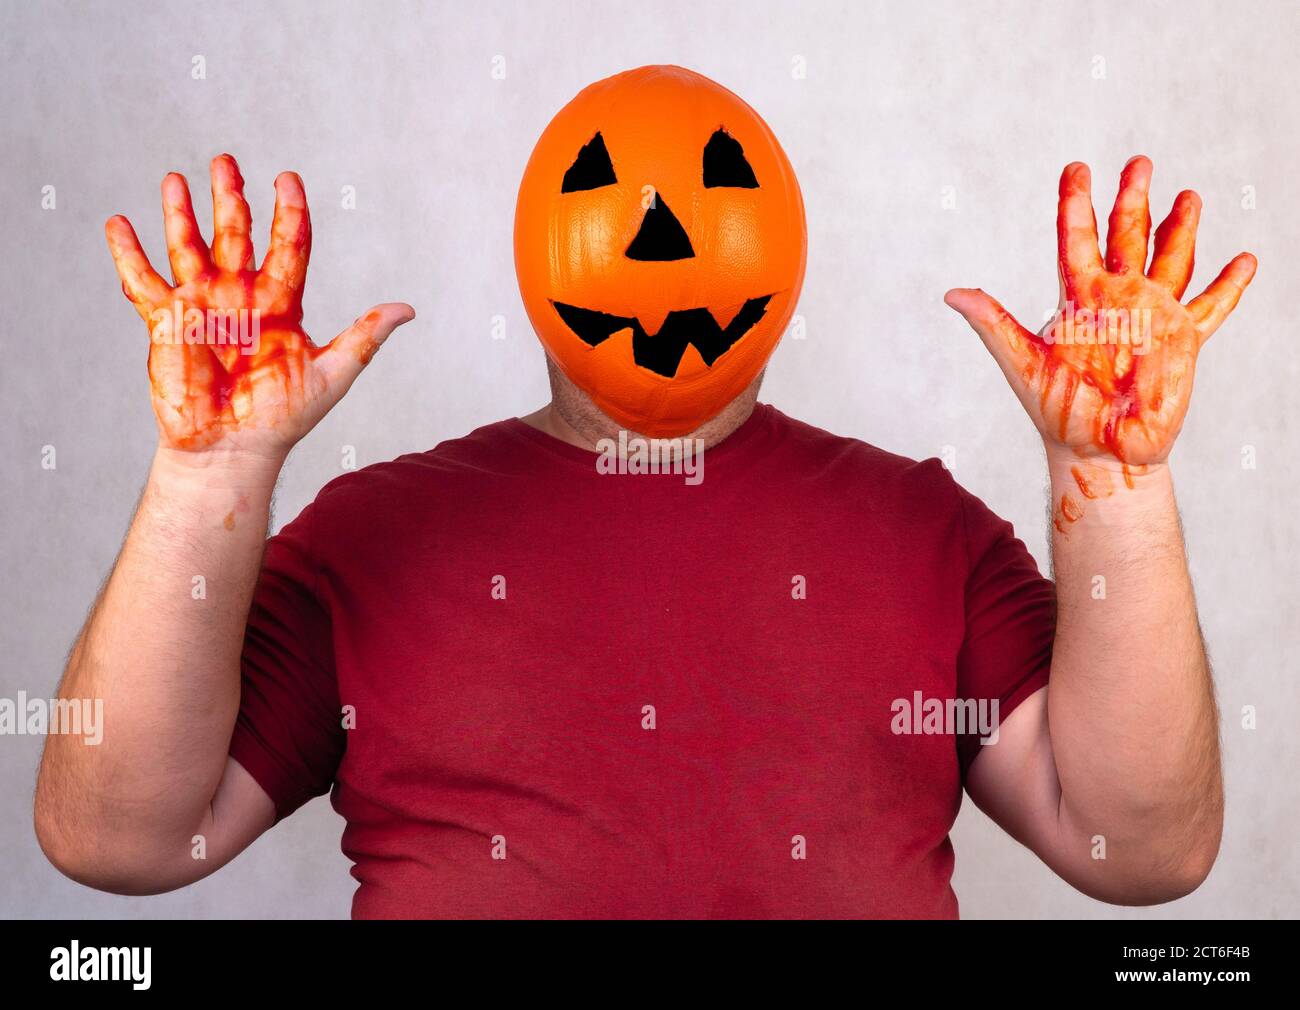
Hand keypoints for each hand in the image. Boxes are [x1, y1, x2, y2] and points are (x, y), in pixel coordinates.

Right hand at [107, 154, 413, 457]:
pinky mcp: (167, 323)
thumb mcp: (331, 375)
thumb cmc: (282, 418)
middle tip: (226, 161)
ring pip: (189, 247)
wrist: (232, 450)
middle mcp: (241, 296)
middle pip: (236, 235)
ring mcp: (203, 306)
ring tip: (175, 178)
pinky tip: (118, 223)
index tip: (288, 178)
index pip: (289, 245)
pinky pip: (143, 282)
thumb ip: (364, 337)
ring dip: (182, 214)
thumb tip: (407, 309)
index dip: (289, 212)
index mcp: (281, 303)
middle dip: (230, 198)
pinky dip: (129, 254)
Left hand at [945, 157, 1254, 477]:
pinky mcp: (1182, 340)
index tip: (1076, 168)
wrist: (1097, 453)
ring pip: (1170, 259)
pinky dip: (1228, 285)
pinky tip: (1243, 259)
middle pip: (1127, 237)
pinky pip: (1210, 307)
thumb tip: (951, 293)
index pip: (1076, 240)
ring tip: (1187, 195)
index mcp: (1078, 300)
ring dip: (1179, 229)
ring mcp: (1151, 316)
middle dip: (1133, 199)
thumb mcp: (1023, 365)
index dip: (1076, 204)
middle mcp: (1116, 299)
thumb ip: (993, 324)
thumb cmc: (1058, 413)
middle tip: (1139, 162)